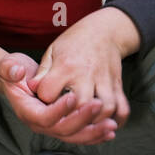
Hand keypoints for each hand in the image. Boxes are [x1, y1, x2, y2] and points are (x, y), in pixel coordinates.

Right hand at [0, 52, 118, 144]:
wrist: (20, 78)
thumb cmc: (15, 70)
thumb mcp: (9, 65)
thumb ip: (9, 68)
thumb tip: (16, 71)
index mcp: (27, 111)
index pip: (44, 117)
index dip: (59, 110)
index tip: (73, 96)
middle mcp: (39, 124)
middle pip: (62, 130)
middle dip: (82, 120)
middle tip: (98, 106)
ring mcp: (52, 127)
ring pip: (74, 136)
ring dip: (93, 132)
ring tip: (111, 125)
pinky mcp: (62, 126)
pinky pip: (80, 135)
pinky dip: (95, 134)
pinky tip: (110, 130)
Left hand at [27, 9, 139, 132]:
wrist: (105, 30)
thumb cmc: (74, 42)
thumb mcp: (53, 51)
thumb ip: (42, 72)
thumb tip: (32, 88)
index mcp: (66, 66)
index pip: (48, 94)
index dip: (43, 99)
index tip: (44, 98)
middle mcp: (87, 74)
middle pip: (81, 105)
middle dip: (71, 117)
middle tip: (65, 118)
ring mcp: (105, 80)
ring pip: (105, 109)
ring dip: (96, 121)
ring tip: (86, 124)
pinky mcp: (117, 85)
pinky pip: (122, 108)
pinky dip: (117, 119)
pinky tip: (106, 123)